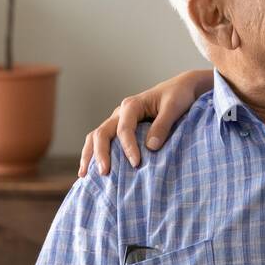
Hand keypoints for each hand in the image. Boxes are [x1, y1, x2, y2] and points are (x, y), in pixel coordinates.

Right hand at [78, 69, 213, 176]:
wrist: (180, 88)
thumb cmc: (178, 96)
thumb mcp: (173, 107)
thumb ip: (162, 125)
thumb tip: (150, 147)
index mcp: (132, 105)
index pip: (124, 129)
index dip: (128, 147)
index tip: (136, 163)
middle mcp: (120, 112)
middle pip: (102, 133)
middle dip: (101, 154)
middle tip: (104, 173)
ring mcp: (118, 121)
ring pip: (96, 137)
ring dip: (89, 155)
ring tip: (84, 175)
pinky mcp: (120, 128)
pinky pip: (102, 141)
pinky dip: (94, 154)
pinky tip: (90, 171)